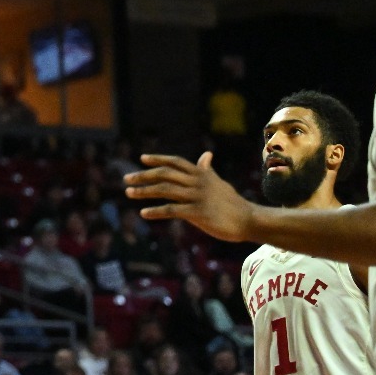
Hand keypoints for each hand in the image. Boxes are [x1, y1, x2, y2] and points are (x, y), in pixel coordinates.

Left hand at [125, 152, 255, 241]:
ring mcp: (197, 196)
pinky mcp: (198, 213)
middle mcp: (198, 182)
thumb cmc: (231, 202)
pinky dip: (156, 211)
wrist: (248, 220)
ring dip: (144, 191)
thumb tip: (206, 155)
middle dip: (144, 175)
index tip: (142, 158)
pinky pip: (172, 210)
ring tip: (129, 193)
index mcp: (201, 174)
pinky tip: (144, 213)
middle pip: (165, 174)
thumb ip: (207, 170)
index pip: (175, 162)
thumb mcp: (218, 182)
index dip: (158, 159)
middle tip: (126, 178)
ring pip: (165, 190)